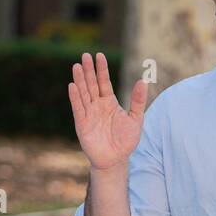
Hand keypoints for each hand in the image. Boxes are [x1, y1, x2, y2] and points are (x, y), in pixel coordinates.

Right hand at [68, 51, 146, 171]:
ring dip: (80, 80)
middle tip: (85, 55)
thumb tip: (143, 81)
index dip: (101, 69)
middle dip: (88, 70)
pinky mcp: (82, 123)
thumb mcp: (136, 119)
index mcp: (109, 102)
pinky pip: (78, 108)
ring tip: (76, 66)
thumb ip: (138, 101)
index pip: (104, 82)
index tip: (99, 55)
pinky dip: (75, 97)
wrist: (115, 159)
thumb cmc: (125, 141)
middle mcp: (97, 105)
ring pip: (83, 93)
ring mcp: (88, 113)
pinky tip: (72, 85)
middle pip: (91, 84)